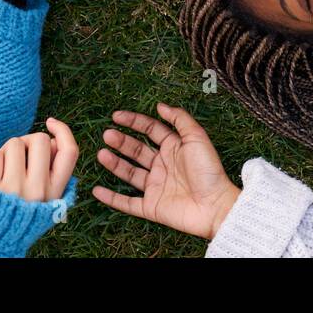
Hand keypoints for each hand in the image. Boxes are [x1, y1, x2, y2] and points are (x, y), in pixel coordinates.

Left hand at [0, 117, 76, 201]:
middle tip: (18, 156)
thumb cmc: (17, 211)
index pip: (70, 152)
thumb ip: (53, 174)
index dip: (62, 131)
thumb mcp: (45, 200)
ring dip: (6, 152)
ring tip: (3, 171)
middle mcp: (38, 190)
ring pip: (15, 143)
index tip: (50, 122)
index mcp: (55, 192)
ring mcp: (15, 188)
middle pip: (40, 140)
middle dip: (27, 141)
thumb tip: (52, 140)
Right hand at [91, 103, 241, 239]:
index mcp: (173, 148)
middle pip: (137, 150)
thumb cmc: (208, 170)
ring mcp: (155, 187)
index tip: (116, 116)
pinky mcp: (151, 207)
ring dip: (114, 164)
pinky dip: (111, 198)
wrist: (215, 205)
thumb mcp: (197, 137)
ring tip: (101, 154)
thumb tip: (160, 106)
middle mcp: (162, 166)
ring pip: (129, 173)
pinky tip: (97, 190)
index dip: (134, 121)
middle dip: (121, 141)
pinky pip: (127, 202)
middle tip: (107, 134)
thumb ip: (179, 119)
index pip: (150, 130)